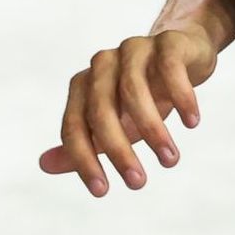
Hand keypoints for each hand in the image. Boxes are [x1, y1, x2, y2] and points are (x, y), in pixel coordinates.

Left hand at [38, 20, 222, 195]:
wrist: (181, 55)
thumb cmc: (141, 95)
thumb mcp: (111, 123)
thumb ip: (80, 143)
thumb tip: (43, 165)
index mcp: (83, 86)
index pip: (73, 126)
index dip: (84, 159)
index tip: (102, 191)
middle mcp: (102, 65)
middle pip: (101, 110)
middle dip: (119, 150)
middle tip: (138, 183)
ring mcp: (133, 50)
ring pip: (133, 90)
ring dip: (152, 129)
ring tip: (170, 160)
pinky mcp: (166, 43)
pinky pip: (170, 69)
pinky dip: (180, 97)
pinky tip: (191, 123)